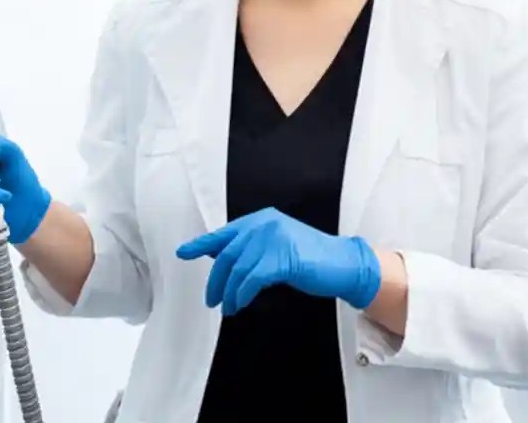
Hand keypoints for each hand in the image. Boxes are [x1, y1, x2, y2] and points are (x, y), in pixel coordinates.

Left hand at [176, 207, 380, 315]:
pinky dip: (241, 294)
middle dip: (216, 281)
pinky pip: (251, 280)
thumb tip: (222, 259)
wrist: (342, 264)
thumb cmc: (312, 259)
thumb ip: (252, 249)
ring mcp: (273, 240)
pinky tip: (240, 303)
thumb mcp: (277, 247)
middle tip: (212, 299)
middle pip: (227, 254)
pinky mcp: (281, 258)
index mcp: (262, 219)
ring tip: (228, 307)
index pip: (225, 232)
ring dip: (228, 293)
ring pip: (237, 270)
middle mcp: (265, 225)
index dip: (202, 244)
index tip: (184, 252)